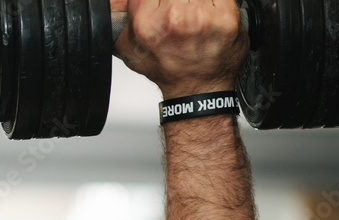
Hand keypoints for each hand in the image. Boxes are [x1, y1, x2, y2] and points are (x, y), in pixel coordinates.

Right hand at [112, 0, 248, 99]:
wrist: (196, 90)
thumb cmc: (167, 70)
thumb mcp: (129, 48)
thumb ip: (119, 18)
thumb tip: (113, 1)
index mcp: (147, 23)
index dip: (157, 0)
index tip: (162, 6)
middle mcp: (174, 18)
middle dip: (178, 2)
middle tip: (180, 14)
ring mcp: (201, 17)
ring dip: (197, 3)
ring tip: (195, 18)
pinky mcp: (226, 17)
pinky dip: (216, 4)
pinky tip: (210, 18)